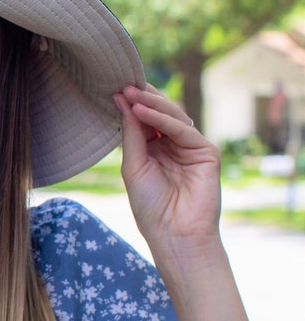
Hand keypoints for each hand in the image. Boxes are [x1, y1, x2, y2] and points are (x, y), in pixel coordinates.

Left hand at [113, 85, 221, 247]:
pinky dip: (162, 119)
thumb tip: (121, 100)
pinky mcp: (206, 153)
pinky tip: (141, 110)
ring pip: (172, 116)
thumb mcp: (133, 165)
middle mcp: (173, 145)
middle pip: (159, 113)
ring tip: (129, 92)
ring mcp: (191, 147)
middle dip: (141, 97)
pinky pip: (182, 129)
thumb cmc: (150, 206)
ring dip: (150, 103)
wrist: (174, 235)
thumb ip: (130, 133)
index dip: (132, 103)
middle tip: (122, 84)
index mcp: (155, 148)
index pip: (145, 118)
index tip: (114, 87)